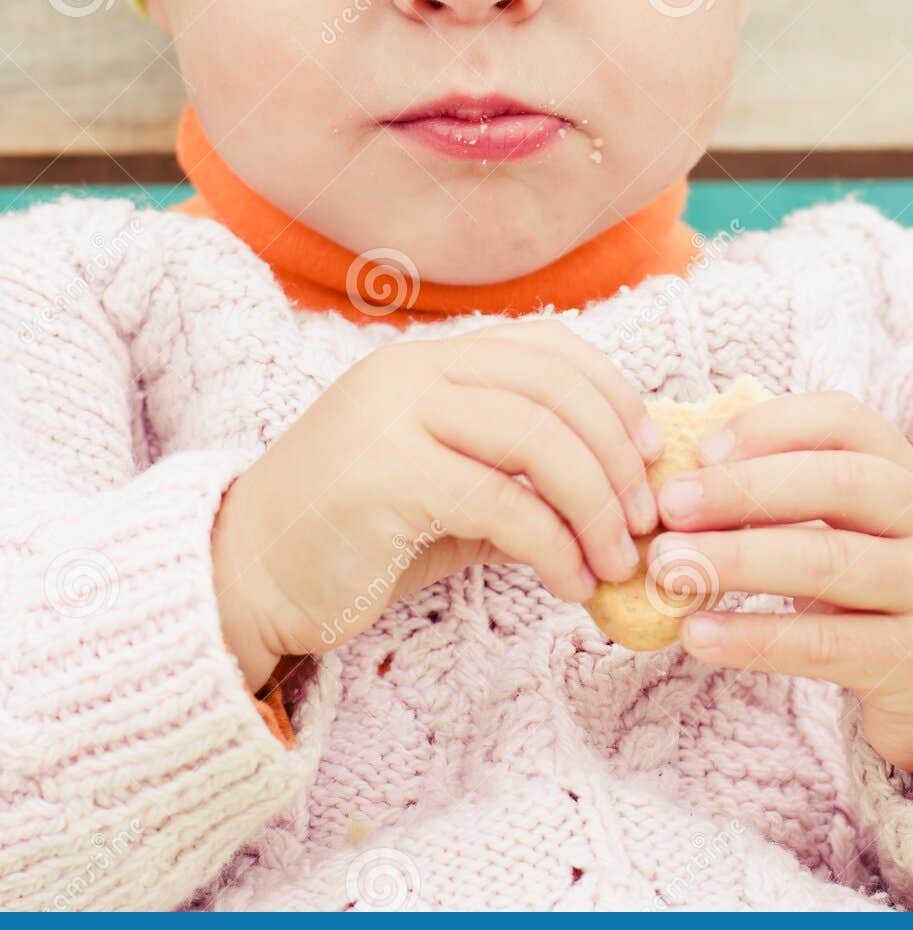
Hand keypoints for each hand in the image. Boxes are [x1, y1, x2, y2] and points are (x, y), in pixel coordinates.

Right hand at [212, 318, 661, 689]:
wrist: (246, 574)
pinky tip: (570, 583)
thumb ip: (519, 476)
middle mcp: (413, 372)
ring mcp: (395, 418)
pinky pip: (502, 503)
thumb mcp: (447, 488)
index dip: (613, 393)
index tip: (651, 452)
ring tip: (616, 558)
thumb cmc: (354, 534)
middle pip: (554, 388)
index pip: (548, 346)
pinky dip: (554, 546)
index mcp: (431, 359)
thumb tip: (619, 497)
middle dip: (618, 453)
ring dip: (596, 504)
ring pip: (537, 438)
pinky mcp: (386, 479)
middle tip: (645, 517)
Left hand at [649, 390, 912, 803]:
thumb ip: (799, 495)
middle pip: (840, 484)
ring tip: (668, 568)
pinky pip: (825, 646)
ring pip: (830, 562)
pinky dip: (753, 638)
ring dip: (737, 560)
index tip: (701, 450)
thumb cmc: (890, 592)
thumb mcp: (868, 530)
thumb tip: (681, 478)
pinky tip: (696, 635)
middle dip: (744, 489)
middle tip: (668, 505)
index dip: (770, 426)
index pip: (846, 421)